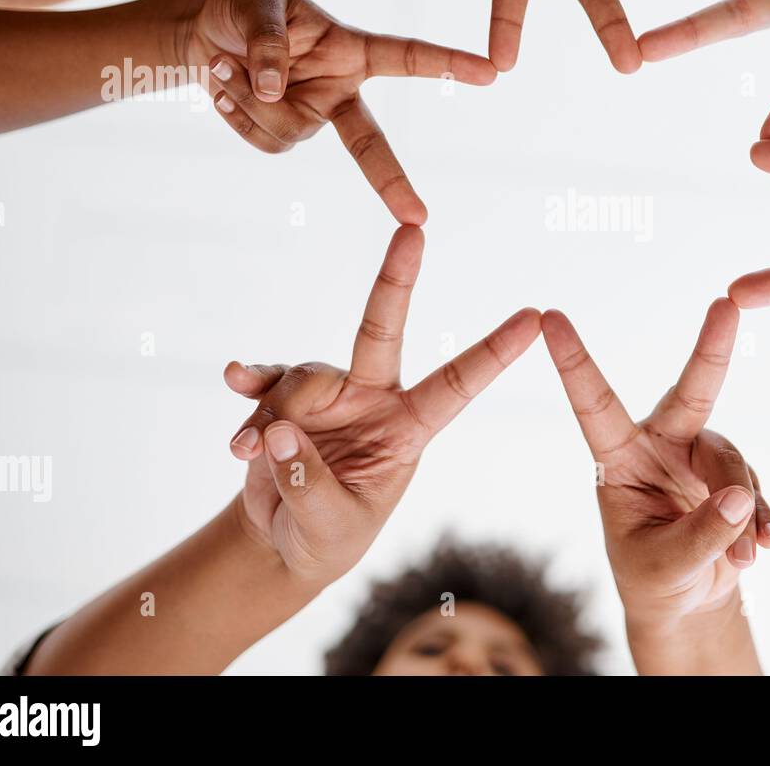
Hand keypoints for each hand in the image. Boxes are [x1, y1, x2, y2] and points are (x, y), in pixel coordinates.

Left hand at [180, 0, 497, 224]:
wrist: (205, 34)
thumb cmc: (243, 8)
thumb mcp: (254, 6)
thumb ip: (268, 43)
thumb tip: (276, 93)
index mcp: (351, 51)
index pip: (408, 58)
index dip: (449, 64)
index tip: (491, 72)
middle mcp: (340, 92)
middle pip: (373, 144)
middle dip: (392, 182)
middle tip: (419, 218)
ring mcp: (314, 118)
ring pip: (289, 132)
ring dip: (248, 100)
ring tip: (223, 65)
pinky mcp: (285, 135)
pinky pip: (264, 141)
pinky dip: (235, 114)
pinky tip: (221, 88)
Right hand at [220, 224, 540, 582]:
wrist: (282, 541)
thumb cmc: (328, 537)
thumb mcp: (331, 527)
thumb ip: (308, 483)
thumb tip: (277, 432)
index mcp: (408, 429)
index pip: (458, 385)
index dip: (495, 351)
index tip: (536, 317)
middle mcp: (372, 399)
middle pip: (383, 330)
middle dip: (398, 278)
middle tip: (413, 228)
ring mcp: (328, 394)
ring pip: (301, 380)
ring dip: (270, 417)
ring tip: (247, 454)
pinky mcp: (283, 398)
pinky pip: (266, 380)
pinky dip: (249, 387)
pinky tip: (233, 382)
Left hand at [540, 300, 769, 628]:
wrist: (686, 603)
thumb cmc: (654, 577)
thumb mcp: (665, 565)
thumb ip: (701, 533)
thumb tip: (741, 496)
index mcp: (617, 458)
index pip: (594, 405)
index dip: (574, 361)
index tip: (550, 316)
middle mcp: (660, 445)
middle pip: (690, 394)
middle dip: (711, 350)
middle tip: (726, 305)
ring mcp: (698, 457)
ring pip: (730, 460)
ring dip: (741, 509)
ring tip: (744, 557)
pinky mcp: (732, 477)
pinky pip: (753, 489)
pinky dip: (761, 519)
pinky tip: (768, 546)